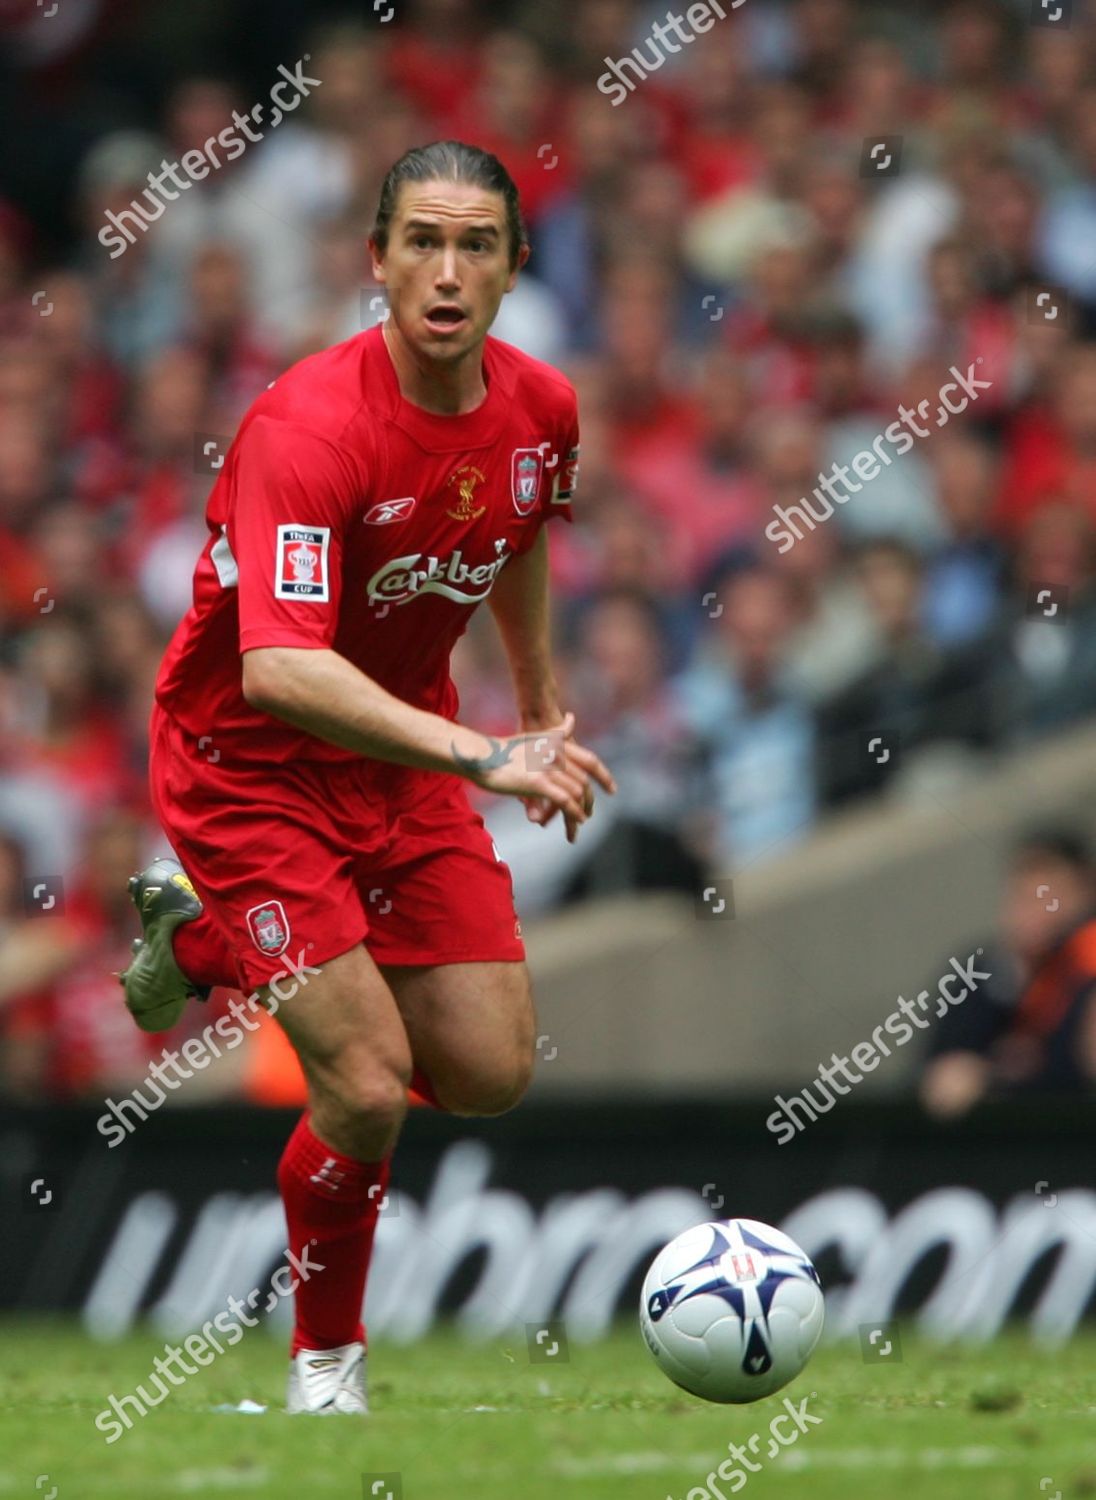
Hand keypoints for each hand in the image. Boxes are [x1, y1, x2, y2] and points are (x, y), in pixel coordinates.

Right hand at [451, 712, 615, 842]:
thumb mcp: (536, 736)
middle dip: (588, 800)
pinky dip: (573, 812)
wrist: (483, 755)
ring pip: (576, 793)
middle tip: (589, 813)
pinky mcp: (538, 783)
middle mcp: (558, 755)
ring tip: (579, 822)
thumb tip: (572, 718)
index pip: (590, 761)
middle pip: (584, 782)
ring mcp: (549, 768)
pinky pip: (564, 801)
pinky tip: (577, 820)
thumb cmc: (506, 748)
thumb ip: (557, 732)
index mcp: (559, 745)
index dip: (604, 776)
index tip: (612, 790)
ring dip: (580, 810)